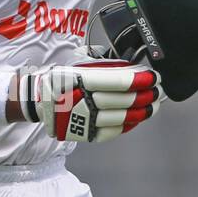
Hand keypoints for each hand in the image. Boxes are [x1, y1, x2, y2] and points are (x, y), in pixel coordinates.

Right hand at [16, 60, 160, 142]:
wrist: (39, 100)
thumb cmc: (61, 79)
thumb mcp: (78, 63)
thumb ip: (103, 65)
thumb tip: (133, 67)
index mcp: (79, 79)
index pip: (118, 81)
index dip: (140, 80)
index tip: (154, 77)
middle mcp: (81, 100)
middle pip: (123, 100)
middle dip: (146, 95)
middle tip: (158, 91)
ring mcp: (82, 120)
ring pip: (120, 118)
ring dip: (142, 112)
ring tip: (153, 106)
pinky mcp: (83, 133)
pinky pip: (111, 131)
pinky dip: (127, 125)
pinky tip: (138, 119)